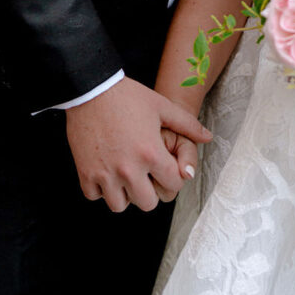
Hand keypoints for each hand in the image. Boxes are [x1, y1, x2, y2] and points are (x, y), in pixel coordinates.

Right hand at [65, 76, 210, 212]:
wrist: (92, 89)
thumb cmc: (129, 96)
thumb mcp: (162, 106)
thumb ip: (188, 124)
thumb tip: (208, 137)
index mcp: (151, 153)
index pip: (172, 185)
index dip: (173, 177)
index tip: (166, 169)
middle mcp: (129, 169)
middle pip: (147, 203)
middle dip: (150, 191)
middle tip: (146, 175)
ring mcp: (105, 174)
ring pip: (119, 205)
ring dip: (125, 193)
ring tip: (126, 175)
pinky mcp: (86, 173)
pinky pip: (95, 196)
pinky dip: (100, 188)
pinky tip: (107, 171)